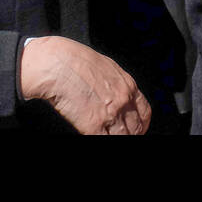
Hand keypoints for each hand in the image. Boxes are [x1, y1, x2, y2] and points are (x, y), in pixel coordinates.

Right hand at [19, 36, 150, 133]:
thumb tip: (115, 95)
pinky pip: (103, 139)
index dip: (139, 124)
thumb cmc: (75, 61)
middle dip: (129, 134)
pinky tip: (91, 134)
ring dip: (115, 137)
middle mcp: (123, 99)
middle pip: (136, 128)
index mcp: (128, 85)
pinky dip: (99, 139)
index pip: (144, 113)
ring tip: (104, 135)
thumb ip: (115, 84)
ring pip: (123, 136)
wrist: (57, 63)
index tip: (134, 129)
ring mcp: (111, 113)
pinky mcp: (94, 125)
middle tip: (117, 134)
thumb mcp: (106, 66)